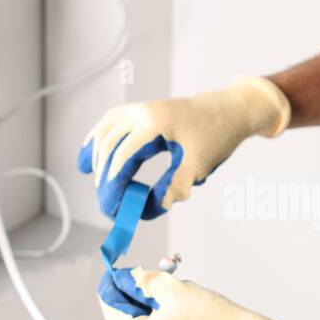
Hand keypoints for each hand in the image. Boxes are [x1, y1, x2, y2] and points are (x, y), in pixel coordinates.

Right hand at [77, 76, 290, 218]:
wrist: (229, 110)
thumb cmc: (216, 138)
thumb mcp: (196, 169)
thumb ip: (169, 190)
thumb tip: (143, 211)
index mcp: (154, 124)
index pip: (122, 158)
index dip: (113, 187)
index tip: (113, 211)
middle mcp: (141, 112)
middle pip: (108, 145)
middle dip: (103, 177)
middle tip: (107, 204)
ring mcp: (139, 108)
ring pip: (104, 131)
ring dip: (95, 157)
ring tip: (92, 180)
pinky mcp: (141, 110)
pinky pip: (110, 123)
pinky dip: (98, 139)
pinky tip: (90, 153)